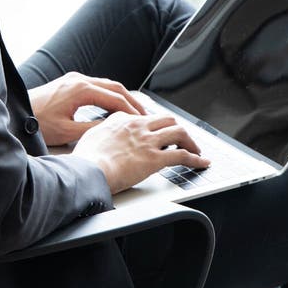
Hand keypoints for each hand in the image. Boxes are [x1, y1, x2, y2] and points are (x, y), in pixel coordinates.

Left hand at [28, 71, 145, 146]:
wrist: (18, 112)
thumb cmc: (38, 121)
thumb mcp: (68, 131)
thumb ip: (93, 129)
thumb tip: (114, 129)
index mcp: (81, 89)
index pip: (115, 98)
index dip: (132, 110)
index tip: (143, 120)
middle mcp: (79, 80)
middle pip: (114, 87)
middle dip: (132, 100)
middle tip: (146, 114)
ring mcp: (74, 79)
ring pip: (106, 85)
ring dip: (121, 96)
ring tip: (134, 110)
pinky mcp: (69, 83)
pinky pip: (96, 85)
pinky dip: (109, 94)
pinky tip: (114, 106)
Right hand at [72, 111, 209, 192]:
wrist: (88, 170)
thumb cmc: (86, 158)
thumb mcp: (90, 135)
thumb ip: (102, 131)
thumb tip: (103, 135)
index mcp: (122, 119)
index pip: (146, 117)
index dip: (156, 126)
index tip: (159, 133)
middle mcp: (138, 126)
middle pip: (167, 120)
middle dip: (178, 129)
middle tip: (182, 140)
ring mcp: (148, 141)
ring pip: (179, 132)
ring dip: (190, 141)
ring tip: (196, 150)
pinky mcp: (155, 158)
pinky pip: (182, 156)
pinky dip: (195, 159)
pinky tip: (201, 163)